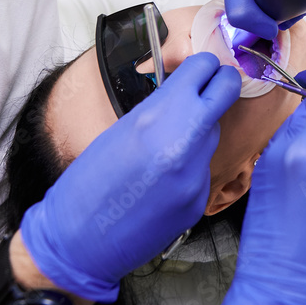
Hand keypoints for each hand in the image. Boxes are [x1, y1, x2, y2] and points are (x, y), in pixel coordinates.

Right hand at [20, 53, 240, 300]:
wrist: (79, 240)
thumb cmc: (89, 182)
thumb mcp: (122, 128)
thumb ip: (159, 107)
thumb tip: (185, 91)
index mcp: (158, 116)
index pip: (203, 69)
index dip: (204, 65)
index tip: (203, 67)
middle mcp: (184, 143)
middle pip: (226, 93)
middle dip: (220, 85)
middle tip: (212, 85)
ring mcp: (196, 175)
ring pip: (212, 136)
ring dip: (199, 132)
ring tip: (167, 146)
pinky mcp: (199, 201)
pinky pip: (203, 169)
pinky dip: (189, 167)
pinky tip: (164, 179)